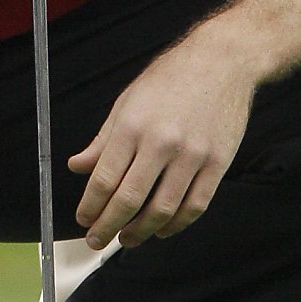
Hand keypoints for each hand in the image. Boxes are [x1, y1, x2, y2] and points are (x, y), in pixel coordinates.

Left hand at [69, 29, 257, 250]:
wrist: (223, 61)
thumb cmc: (173, 78)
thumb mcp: (129, 101)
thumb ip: (103, 140)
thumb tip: (77, 166)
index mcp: (133, 125)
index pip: (104, 179)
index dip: (90, 206)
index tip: (84, 219)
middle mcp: (161, 142)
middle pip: (128, 200)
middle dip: (107, 227)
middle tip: (96, 239)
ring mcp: (192, 155)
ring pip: (161, 211)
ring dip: (140, 232)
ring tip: (128, 238)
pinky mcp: (217, 163)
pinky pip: (194, 206)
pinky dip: (175, 225)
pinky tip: (162, 229)